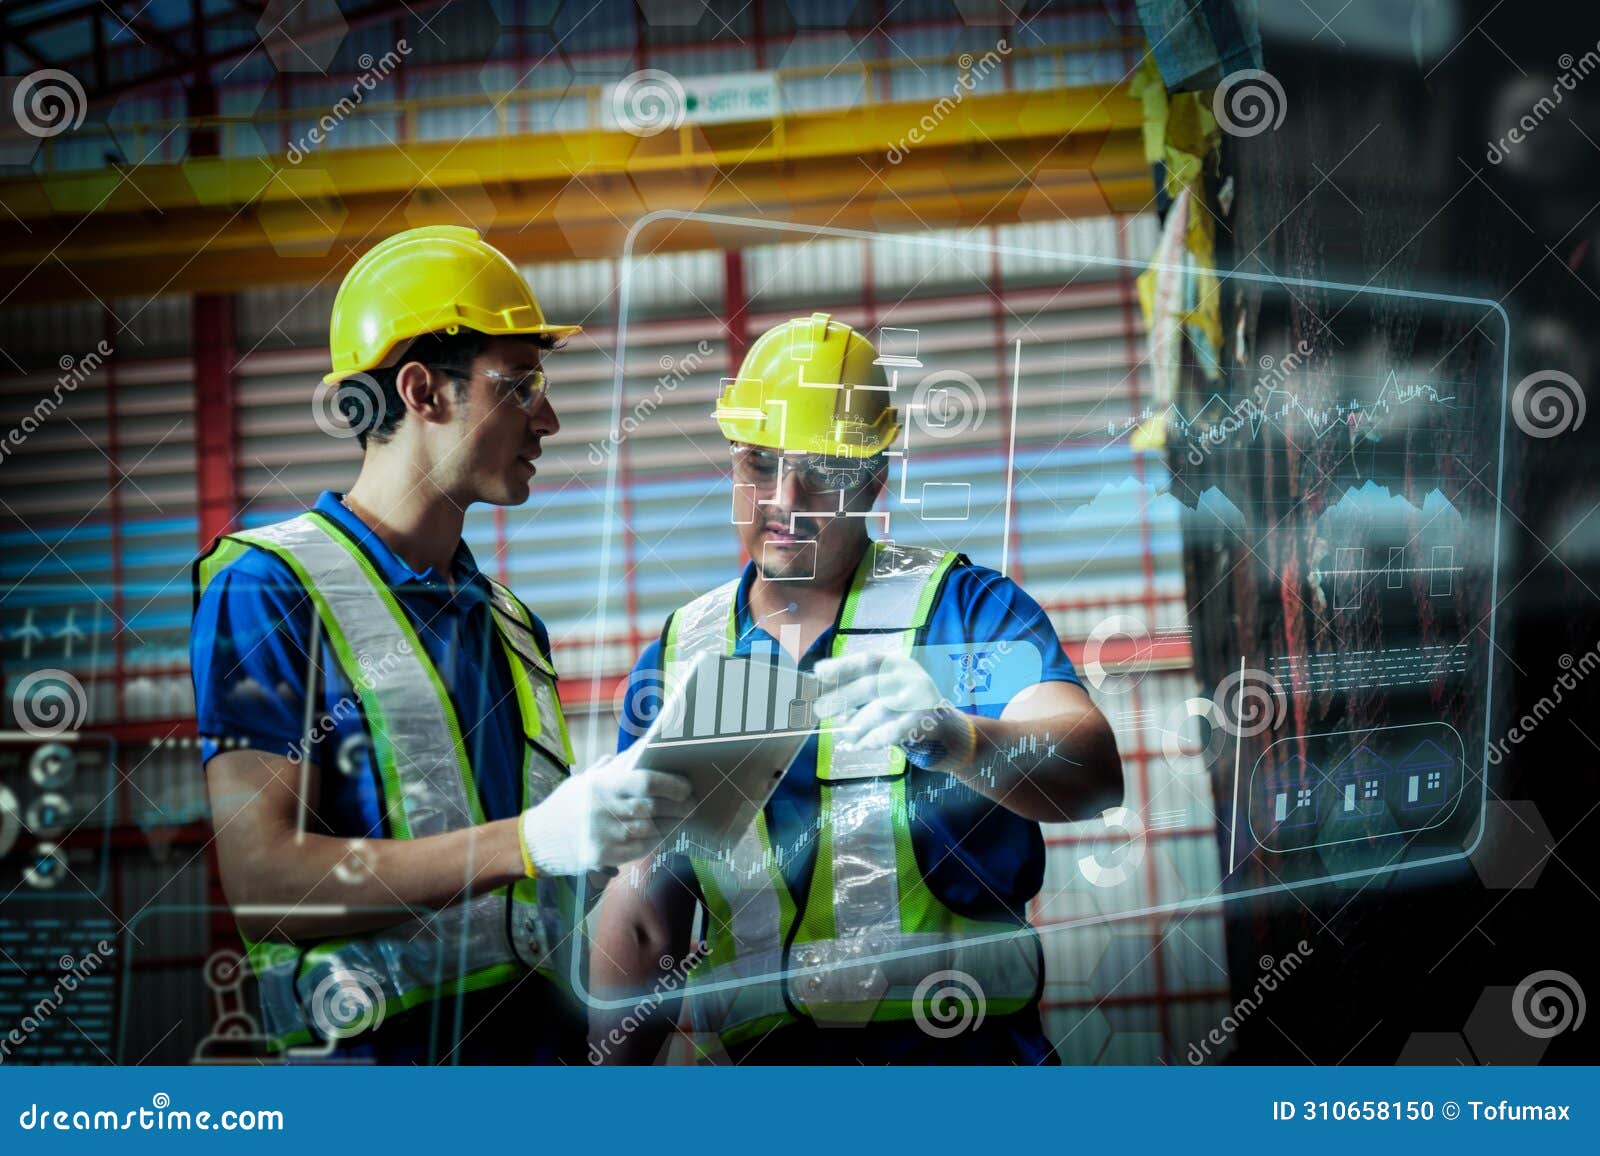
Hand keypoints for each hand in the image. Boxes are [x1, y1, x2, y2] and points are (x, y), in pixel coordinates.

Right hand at [519, 752, 694, 875]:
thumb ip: (613, 767)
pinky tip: (660, 835)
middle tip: (692, 804)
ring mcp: (603, 835)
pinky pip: (639, 849)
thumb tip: (644, 748)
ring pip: (649, 830)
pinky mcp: (601, 856)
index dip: (671, 784)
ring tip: (679, 818)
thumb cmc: (566, 806)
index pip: (645, 781)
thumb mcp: (584, 780)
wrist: (536, 841)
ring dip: (669, 824)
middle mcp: (602, 809)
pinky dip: (653, 841)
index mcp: (600, 785)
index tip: (686, 786)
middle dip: (678, 806)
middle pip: (652, 808)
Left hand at [813, 652, 976, 771]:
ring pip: (881, 710)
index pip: (866, 660)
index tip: (818, 673)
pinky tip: (865, 744)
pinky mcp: (927, 719)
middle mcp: (909, 675)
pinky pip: (896, 730)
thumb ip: (858, 692)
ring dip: (858, 725)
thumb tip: (821, 698)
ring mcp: (920, 696)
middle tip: (819, 710)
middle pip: (870, 685)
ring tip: (846, 736)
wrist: (946, 729)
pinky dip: (877, 739)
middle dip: (841, 699)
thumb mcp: (884, 692)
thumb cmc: (904, 709)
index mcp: (895, 664)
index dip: (842, 666)